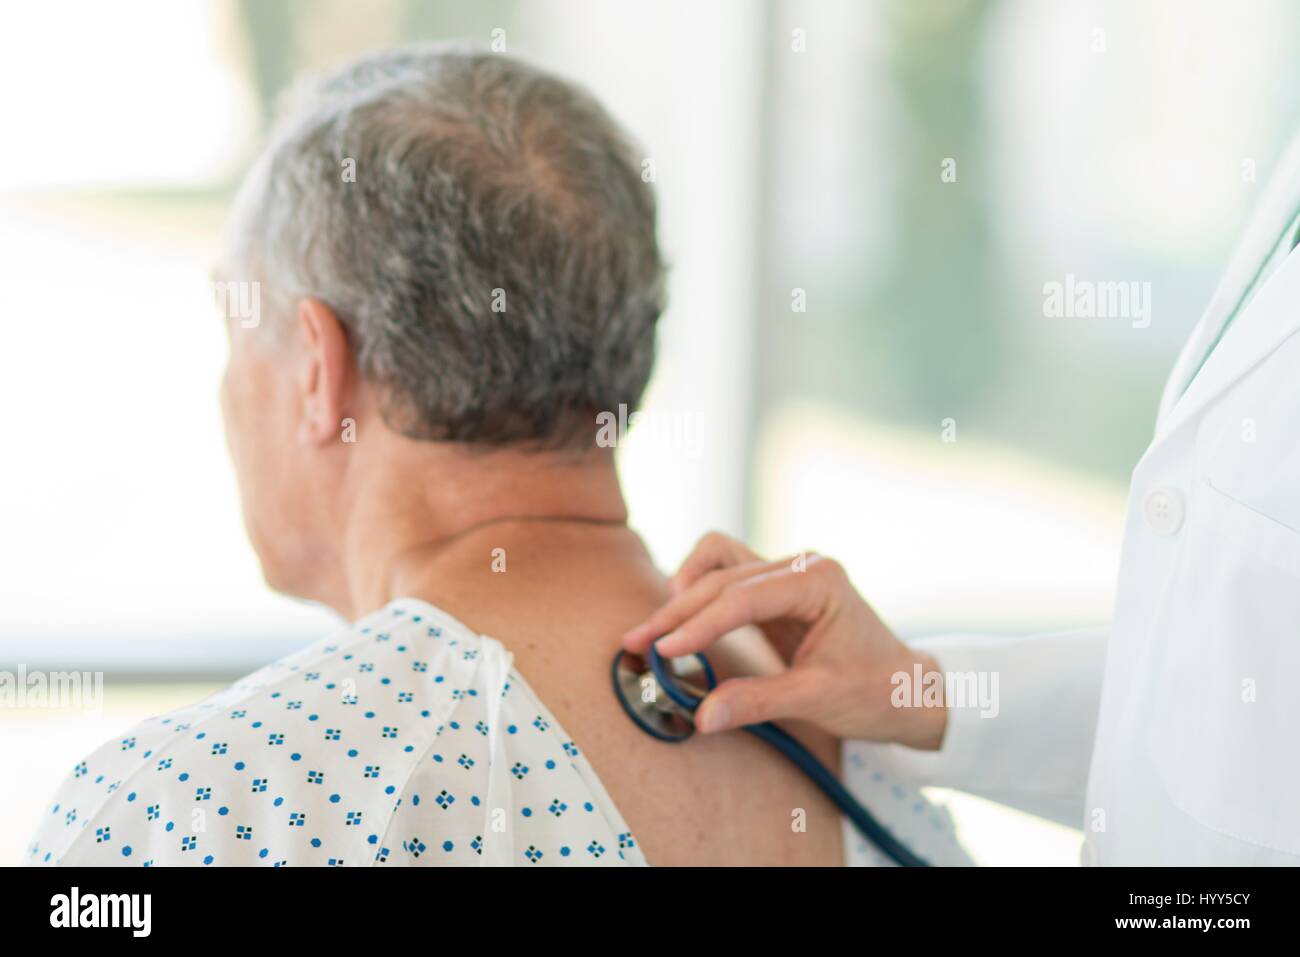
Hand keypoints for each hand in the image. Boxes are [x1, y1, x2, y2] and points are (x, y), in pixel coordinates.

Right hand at [622, 532, 947, 749]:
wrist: (908, 689)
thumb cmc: (875, 690)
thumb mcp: (817, 698)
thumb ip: (757, 702)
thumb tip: (702, 716)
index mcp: (819, 581)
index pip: (743, 596)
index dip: (699, 624)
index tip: (664, 650)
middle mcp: (801, 567)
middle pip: (722, 577)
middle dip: (678, 611)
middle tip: (639, 643)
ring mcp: (787, 574)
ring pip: (718, 565)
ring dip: (683, 594)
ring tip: (654, 630)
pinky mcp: (775, 590)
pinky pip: (726, 576)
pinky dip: (698, 592)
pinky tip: (680, 619)